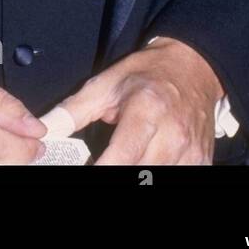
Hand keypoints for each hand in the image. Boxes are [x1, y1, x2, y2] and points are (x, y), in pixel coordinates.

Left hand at [58, 37, 223, 165]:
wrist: (193, 68)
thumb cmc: (148, 74)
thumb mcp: (106, 83)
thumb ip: (74, 110)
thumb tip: (47, 130)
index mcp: (147, 109)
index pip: (123, 156)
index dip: (102, 171)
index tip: (85, 171)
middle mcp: (174, 134)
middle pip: (140, 175)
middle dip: (115, 174)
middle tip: (100, 165)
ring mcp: (191, 152)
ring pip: (157, 181)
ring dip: (138, 176)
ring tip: (121, 161)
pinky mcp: (202, 162)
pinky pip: (178, 179)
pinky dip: (156, 176)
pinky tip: (146, 164)